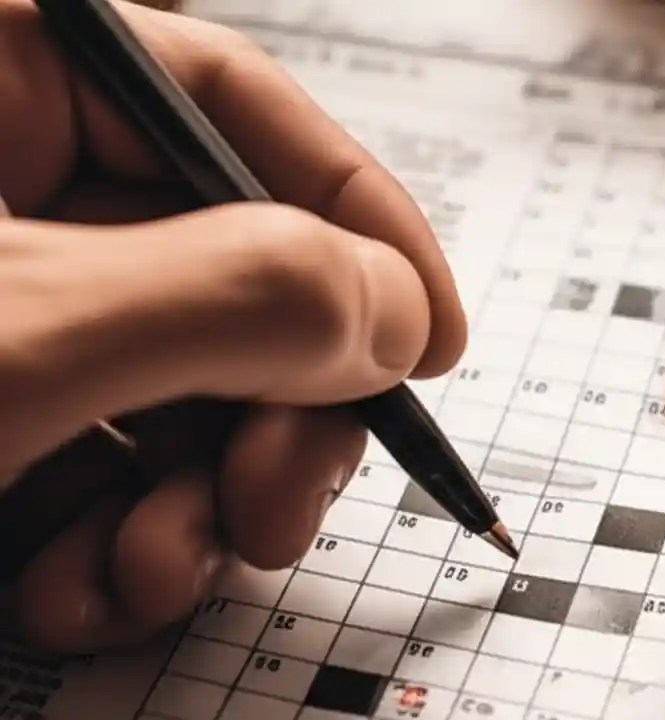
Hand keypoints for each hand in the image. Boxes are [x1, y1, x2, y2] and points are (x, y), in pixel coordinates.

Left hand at [0, 0, 464, 651]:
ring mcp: (4, 317)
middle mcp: (11, 194)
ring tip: (145, 576)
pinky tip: (78, 594)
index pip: (236, 108)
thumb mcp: (33, 332)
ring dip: (197, 512)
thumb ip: (242, 296)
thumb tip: (398, 315)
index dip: (362, 217)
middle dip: (276, 417)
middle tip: (280, 507)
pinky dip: (118, 549)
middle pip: (232, 277)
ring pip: (187, 395)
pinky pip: (111, 468)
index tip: (438, 340)